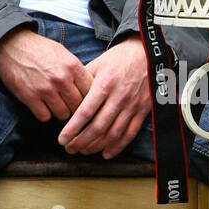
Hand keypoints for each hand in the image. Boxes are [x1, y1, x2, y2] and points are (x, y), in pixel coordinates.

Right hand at [0, 28, 91, 120]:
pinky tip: (42, 106)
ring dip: (60, 112)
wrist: (12, 45)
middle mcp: (61, 78)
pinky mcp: (30, 97)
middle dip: (75, 108)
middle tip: (70, 106)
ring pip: (63, 114)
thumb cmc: (40, 49)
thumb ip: (77, 71)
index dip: (89, 98)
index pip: (91, 92)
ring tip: (56, 105)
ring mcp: (46, 89)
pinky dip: (44, 114)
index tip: (85, 100)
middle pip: (78, 106)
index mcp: (73, 66)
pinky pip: (45, 117)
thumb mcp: (64, 54)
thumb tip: (91, 89)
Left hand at [58, 38, 149, 158]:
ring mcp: (132, 106)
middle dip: (81, 142)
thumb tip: (67, 98)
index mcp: (105, 84)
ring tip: (83, 151)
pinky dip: (118, 147)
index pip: (85, 112)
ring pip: (113, 134)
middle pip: (98, 127)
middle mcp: (119, 97)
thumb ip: (83, 82)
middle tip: (69, 148)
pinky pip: (130, 133)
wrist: (146, 54)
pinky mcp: (142, 111)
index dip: (72, 129)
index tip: (62, 139)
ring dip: (96, 146)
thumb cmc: (118, 59)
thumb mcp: (98, 64)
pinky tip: (106, 153)